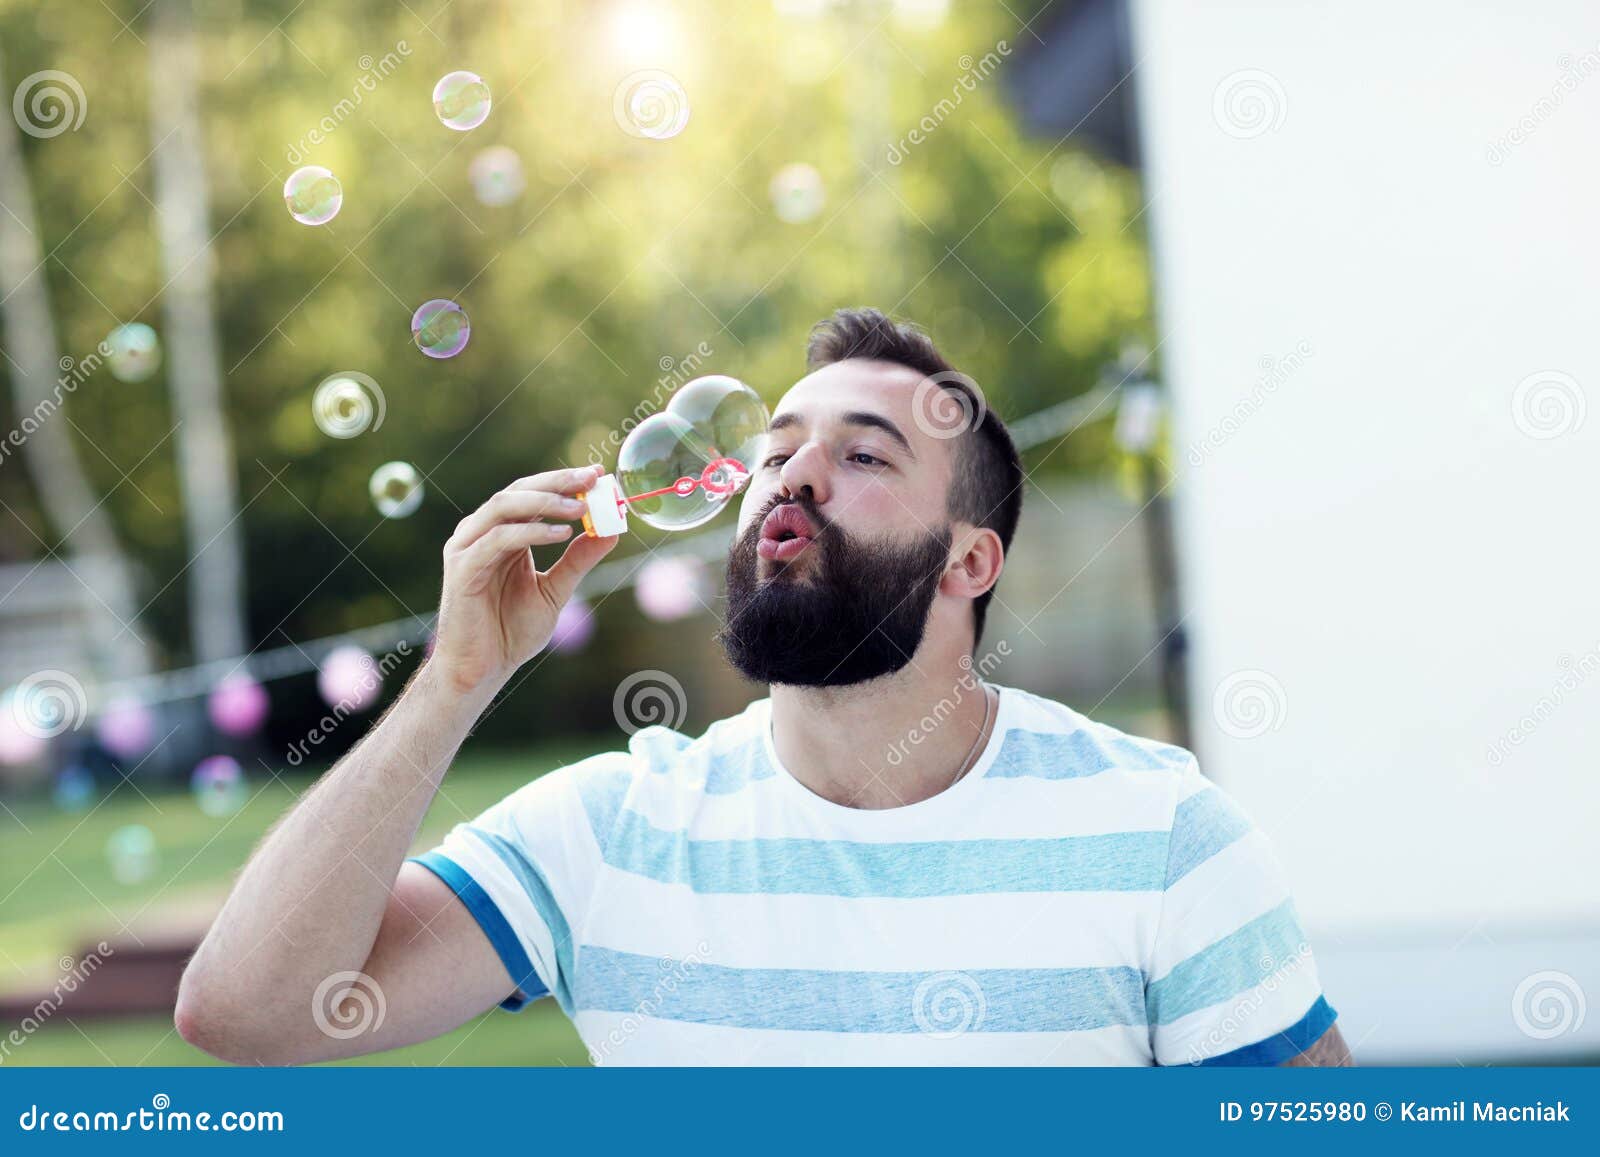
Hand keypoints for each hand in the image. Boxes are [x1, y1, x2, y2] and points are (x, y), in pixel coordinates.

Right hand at [432, 465, 617, 693]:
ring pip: (504, 507)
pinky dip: (530, 532)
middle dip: (558, 482)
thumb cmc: (511, 632)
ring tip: (581, 507)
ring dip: (545, 502)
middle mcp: (479, 534)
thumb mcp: (555, 590)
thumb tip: (610, 531)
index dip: (563, 480)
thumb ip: (578, 560)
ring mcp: (466, 548)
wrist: (482, 670)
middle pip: (517, 491)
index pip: (531, 493)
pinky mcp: (461, 569)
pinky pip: (497, 540)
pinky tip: (561, 534)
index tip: (598, 474)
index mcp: (500, 534)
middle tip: (592, 478)